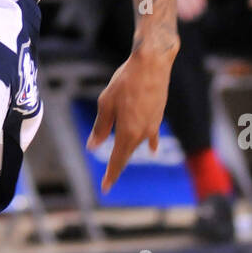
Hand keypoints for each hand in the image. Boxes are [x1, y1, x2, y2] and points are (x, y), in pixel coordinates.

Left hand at [87, 39, 178, 193]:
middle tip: (109, 178)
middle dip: (118, 165)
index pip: (118, 160)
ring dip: (129, 150)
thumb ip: (101, 127)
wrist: (152, 63)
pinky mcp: (158, 115)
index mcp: (128, 132)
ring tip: (120, 161)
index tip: (105, 189)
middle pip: (128, 154)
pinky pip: (151, 134)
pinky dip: (149, 142)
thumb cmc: (126, 81)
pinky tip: (151, 149)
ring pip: (138, 143)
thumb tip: (92, 147)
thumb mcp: (106, 103)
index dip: (111, 175)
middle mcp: (142, 133)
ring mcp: (153, 124)